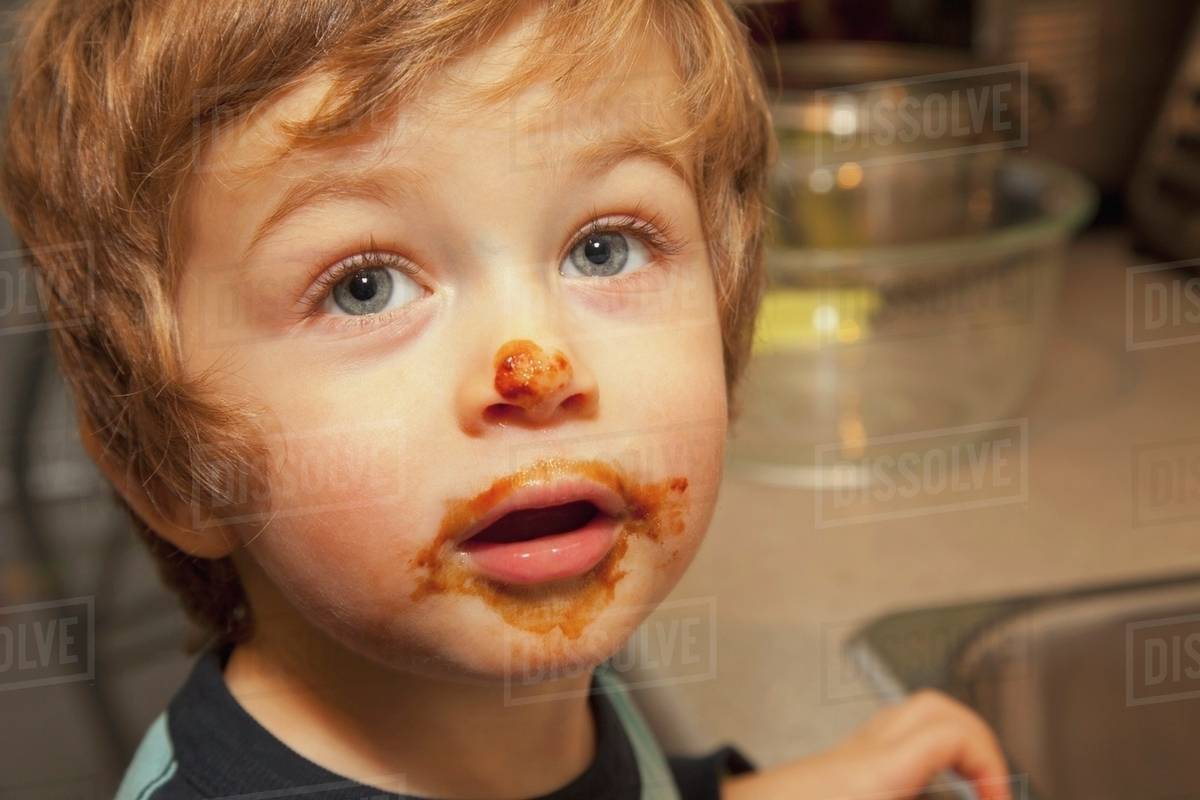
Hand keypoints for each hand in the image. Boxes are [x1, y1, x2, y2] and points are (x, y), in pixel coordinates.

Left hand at [722, 689, 1011, 799]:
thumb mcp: (881, 794)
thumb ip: (924, 796)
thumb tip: (973, 794)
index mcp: (879, 770)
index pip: (955, 733)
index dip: (992, 765)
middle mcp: (864, 752)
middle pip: (936, 708)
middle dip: (979, 743)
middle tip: (992, 788)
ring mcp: (850, 755)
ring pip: (913, 720)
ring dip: (952, 747)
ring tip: (969, 789)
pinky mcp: (841, 769)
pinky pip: (895, 742)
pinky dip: (924, 758)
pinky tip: (927, 792)